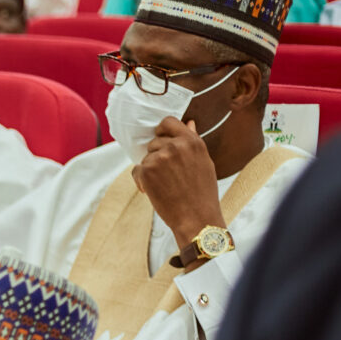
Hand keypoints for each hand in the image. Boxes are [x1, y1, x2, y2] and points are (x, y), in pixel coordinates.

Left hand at [131, 117, 225, 256]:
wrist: (196, 217)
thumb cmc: (202, 193)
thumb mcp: (204, 162)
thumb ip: (192, 142)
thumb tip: (189, 122)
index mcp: (192, 141)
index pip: (168, 122)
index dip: (162, 130)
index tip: (161, 140)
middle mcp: (176, 145)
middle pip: (154, 142)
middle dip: (157, 156)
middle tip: (168, 175)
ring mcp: (160, 157)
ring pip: (146, 158)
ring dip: (150, 170)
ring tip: (165, 185)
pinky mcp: (146, 171)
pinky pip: (136, 170)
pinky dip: (141, 181)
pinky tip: (154, 191)